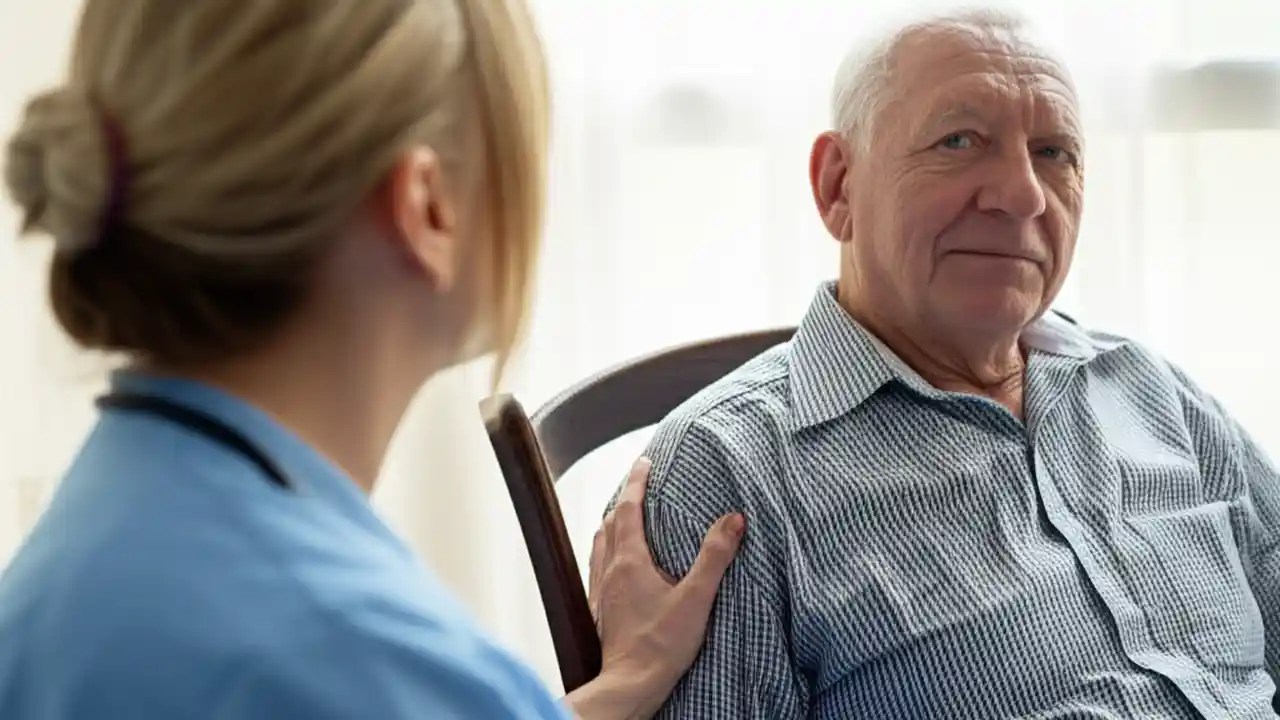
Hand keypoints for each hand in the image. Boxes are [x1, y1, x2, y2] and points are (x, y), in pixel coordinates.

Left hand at [574, 457, 744, 718]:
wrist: (630, 685)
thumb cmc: (662, 644)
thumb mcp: (696, 597)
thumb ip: (715, 556)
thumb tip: (734, 519)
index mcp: (629, 561)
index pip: (629, 508)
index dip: (637, 482)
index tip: (644, 462)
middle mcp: (610, 570)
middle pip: (611, 522)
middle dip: (625, 499)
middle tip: (639, 485)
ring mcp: (602, 591)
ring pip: (600, 544)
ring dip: (612, 525)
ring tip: (625, 518)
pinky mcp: (601, 611)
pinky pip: (598, 568)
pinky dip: (607, 552)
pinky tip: (616, 565)